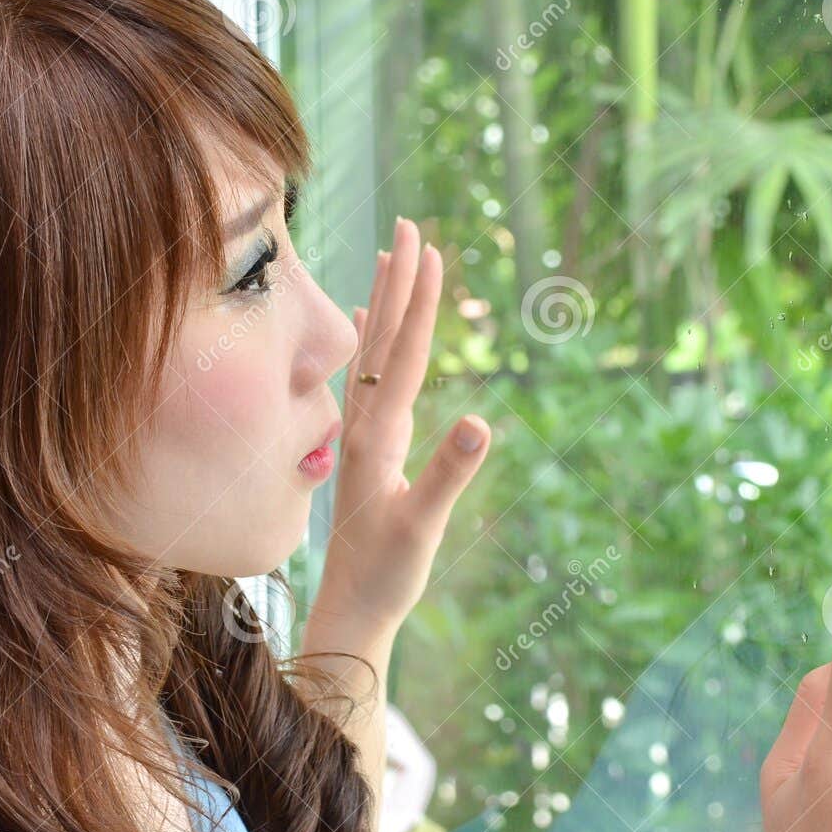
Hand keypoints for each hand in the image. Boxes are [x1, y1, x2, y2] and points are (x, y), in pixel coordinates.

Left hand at [310, 217, 490, 631]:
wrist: (350, 608)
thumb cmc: (388, 573)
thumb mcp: (423, 526)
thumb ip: (449, 474)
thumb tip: (480, 422)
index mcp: (379, 434)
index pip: (405, 353)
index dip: (420, 300)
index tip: (429, 249)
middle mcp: (364, 424)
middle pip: (384, 337)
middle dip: (399, 280)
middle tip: (409, 224)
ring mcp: (360, 433)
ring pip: (373, 353)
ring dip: (384, 302)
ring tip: (389, 257)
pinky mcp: (363, 447)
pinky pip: (367, 379)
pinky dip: (371, 344)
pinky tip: (366, 328)